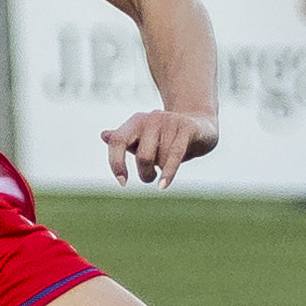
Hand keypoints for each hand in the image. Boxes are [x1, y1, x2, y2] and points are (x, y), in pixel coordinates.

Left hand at [102, 106, 216, 186]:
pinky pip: (174, 154)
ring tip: (168, 167)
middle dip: (146, 173)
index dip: (116, 163)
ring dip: (164, 170)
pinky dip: (168, 172)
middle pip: (142, 156)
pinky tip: (162, 187)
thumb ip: (125, 140)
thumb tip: (103, 135)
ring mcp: (170, 121)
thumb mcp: (145, 139)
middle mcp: (151, 118)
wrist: (201, 125)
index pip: (118, 141)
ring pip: (161, 158)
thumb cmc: (167, 137)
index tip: (122, 183)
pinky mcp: (186, 128)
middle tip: (151, 177)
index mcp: (136, 121)